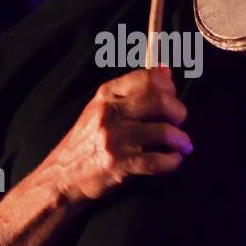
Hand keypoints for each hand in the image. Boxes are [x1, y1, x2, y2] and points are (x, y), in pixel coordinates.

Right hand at [44, 66, 191, 203]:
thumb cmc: (88, 140)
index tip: (172, 95)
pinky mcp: (118, 164)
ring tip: (182, 146)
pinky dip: (172, 161)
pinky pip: (157, 161)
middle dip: (178, 112)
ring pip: (163, 131)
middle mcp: (110, 113)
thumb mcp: (102, 108)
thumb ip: (133, 90)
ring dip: (181, 140)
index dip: (168, 85)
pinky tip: (172, 161)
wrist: (63, 175)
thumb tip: (165, 70)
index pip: (148, 77)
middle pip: (160, 100)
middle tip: (178, 122)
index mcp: (107, 95)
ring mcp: (114, 139)